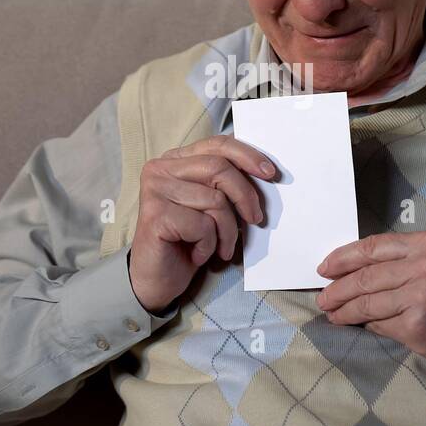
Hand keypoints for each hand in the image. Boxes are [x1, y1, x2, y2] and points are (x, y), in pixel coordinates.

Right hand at [129, 135, 276, 313]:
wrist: (156, 280)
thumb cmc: (186, 242)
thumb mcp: (210, 206)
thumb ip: (225, 184)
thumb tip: (264, 172)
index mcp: (175, 160)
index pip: (217, 145)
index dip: (247, 156)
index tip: (270, 173)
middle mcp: (160, 169)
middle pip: (219, 168)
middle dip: (245, 196)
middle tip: (255, 220)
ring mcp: (154, 190)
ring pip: (215, 200)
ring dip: (227, 231)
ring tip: (220, 247)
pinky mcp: (155, 215)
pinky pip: (203, 225)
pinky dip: (209, 245)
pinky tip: (197, 254)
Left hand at [315, 231, 425, 379]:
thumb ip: (406, 262)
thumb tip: (358, 273)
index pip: (372, 247)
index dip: (342, 258)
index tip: (325, 268)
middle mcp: (424, 265)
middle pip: (364, 276)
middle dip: (336, 289)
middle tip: (323, 297)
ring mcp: (420, 296)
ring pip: (366, 302)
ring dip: (344, 310)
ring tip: (332, 314)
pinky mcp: (418, 326)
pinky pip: (380, 325)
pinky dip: (365, 326)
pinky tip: (356, 327)